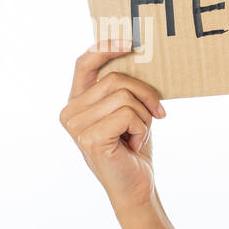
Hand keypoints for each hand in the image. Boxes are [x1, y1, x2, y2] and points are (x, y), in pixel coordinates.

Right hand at [59, 39, 166, 213]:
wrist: (135, 187)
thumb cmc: (134, 148)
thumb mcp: (130, 111)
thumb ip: (124, 88)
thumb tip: (136, 54)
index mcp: (78, 101)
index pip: (84, 63)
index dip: (105, 46)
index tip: (130, 41)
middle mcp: (70, 111)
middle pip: (115, 79)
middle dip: (145, 95)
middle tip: (158, 114)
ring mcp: (76, 125)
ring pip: (124, 95)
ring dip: (144, 115)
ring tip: (139, 135)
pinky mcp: (89, 137)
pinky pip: (128, 114)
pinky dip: (142, 128)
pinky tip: (134, 145)